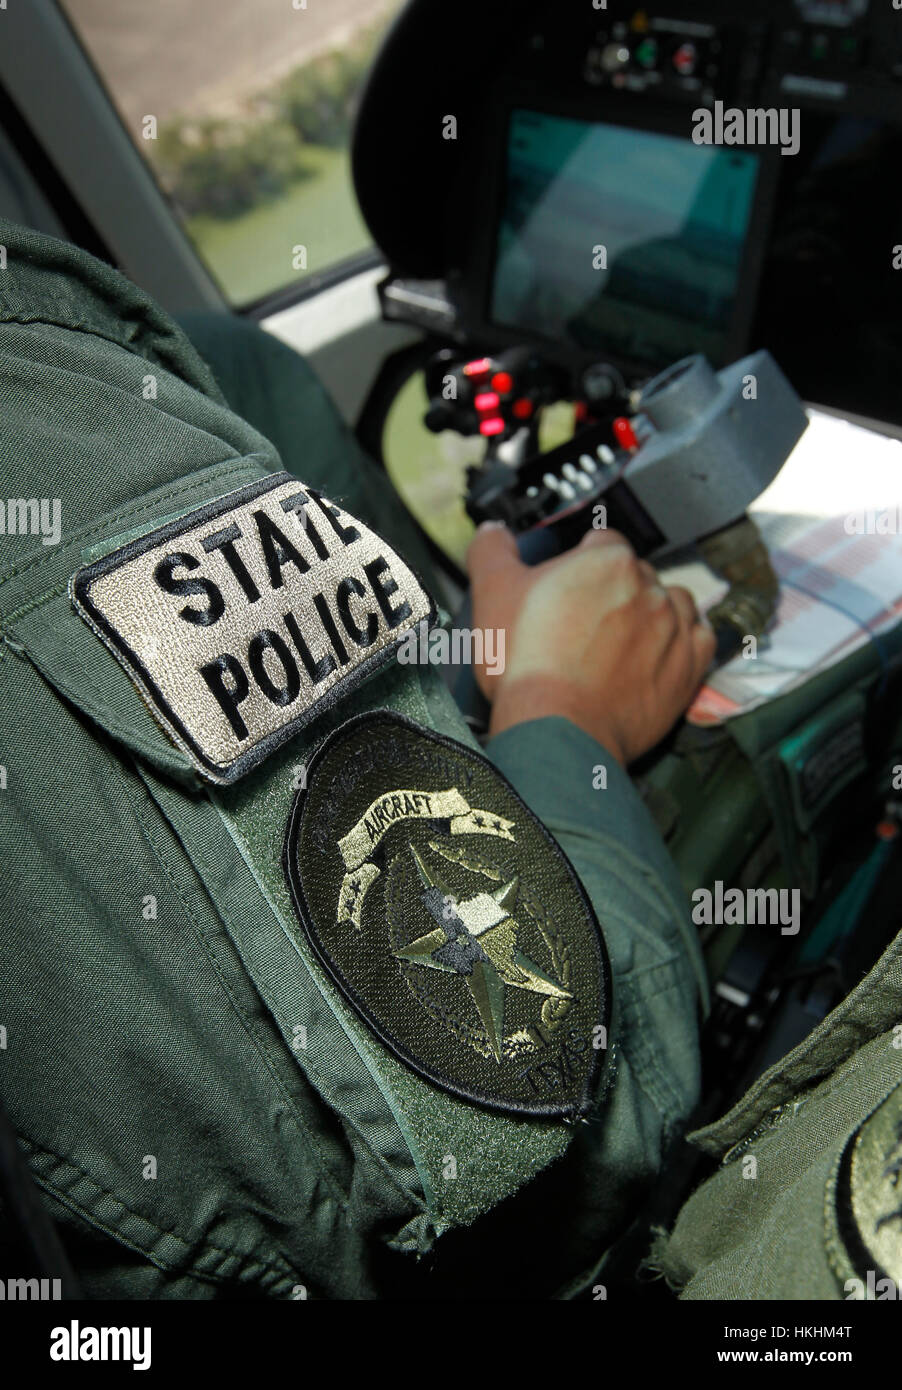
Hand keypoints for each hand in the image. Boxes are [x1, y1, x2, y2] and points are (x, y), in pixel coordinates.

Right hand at [466, 524, 716, 766]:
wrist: (559, 728)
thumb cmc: (527, 664)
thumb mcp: (492, 594)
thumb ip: (492, 551)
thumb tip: (493, 531)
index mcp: (607, 561)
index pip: (602, 544)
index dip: (581, 564)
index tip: (568, 589)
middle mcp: (650, 587)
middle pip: (636, 575)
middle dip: (614, 592)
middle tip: (584, 624)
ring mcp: (675, 628)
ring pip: (673, 603)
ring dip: (653, 613)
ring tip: (622, 640)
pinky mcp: (690, 667)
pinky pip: (700, 640)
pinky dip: (683, 642)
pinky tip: (659, 654)